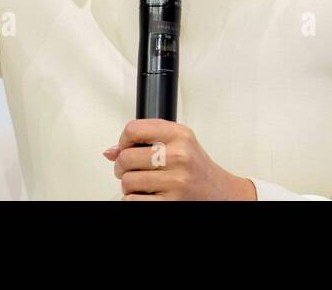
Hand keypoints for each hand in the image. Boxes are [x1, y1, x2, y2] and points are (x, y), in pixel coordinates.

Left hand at [103, 119, 256, 200]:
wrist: (220, 194)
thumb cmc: (197, 169)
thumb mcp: (179, 145)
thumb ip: (146, 141)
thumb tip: (111, 151)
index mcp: (180, 135)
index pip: (134, 129)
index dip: (123, 140)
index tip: (125, 147)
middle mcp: (179, 156)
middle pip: (126, 157)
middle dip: (122, 167)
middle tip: (131, 171)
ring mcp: (176, 181)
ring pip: (127, 182)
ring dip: (129, 186)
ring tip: (142, 185)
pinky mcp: (170, 203)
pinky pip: (133, 201)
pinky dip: (133, 200)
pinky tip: (145, 196)